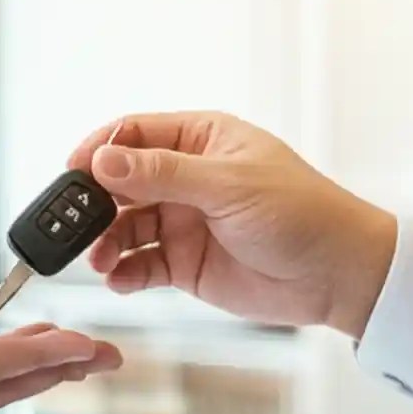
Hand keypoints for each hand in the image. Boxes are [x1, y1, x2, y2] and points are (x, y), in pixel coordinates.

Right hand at [68, 112, 396, 338]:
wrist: (339, 276)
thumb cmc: (302, 214)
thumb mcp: (228, 185)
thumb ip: (162, 174)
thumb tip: (104, 158)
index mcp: (201, 140)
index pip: (134, 134)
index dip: (99, 149)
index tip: (72, 170)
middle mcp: (186, 178)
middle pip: (120, 182)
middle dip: (94, 202)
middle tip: (73, 223)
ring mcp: (183, 221)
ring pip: (124, 226)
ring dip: (106, 242)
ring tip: (100, 259)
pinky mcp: (184, 263)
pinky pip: (139, 264)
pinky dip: (123, 272)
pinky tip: (119, 279)